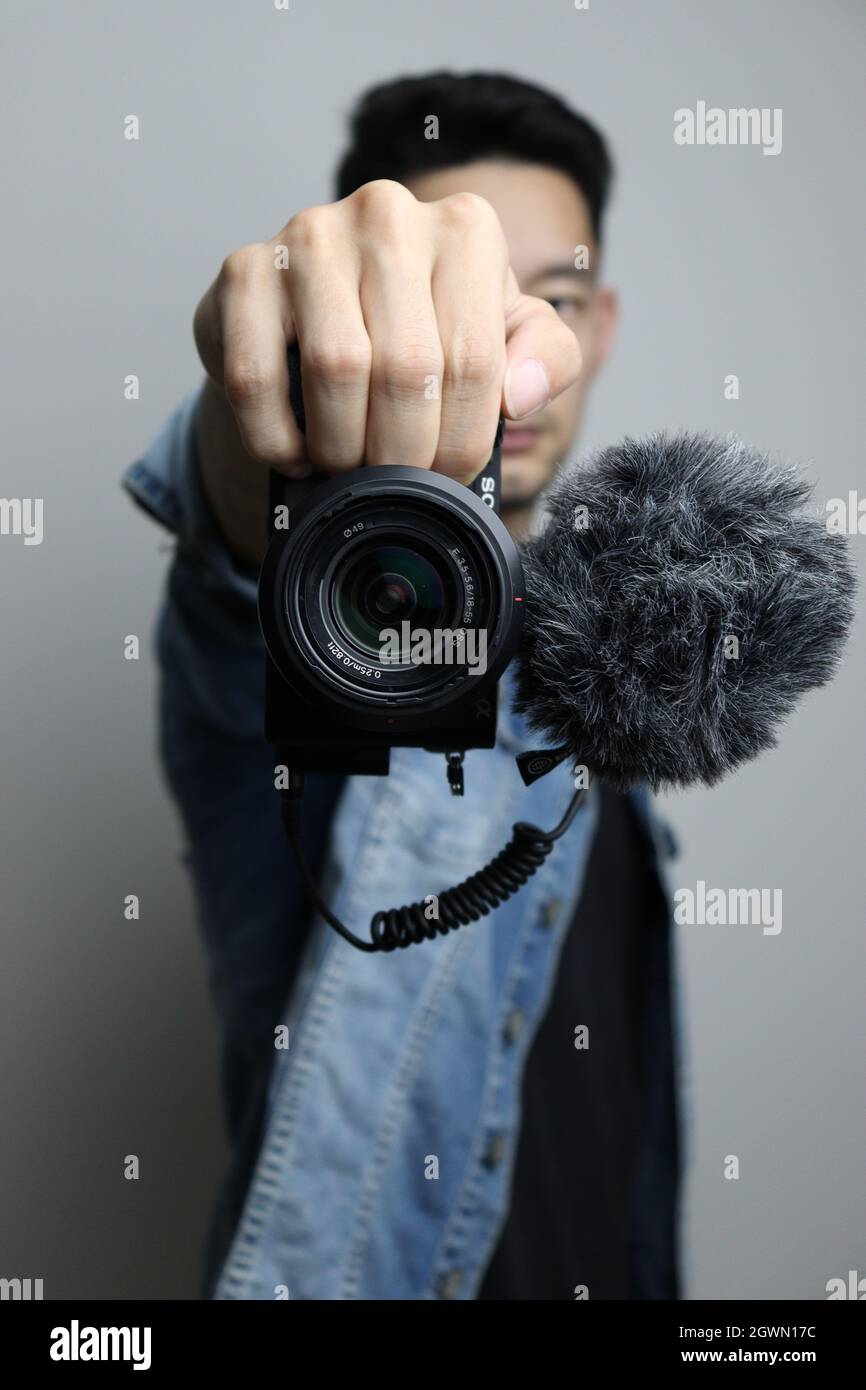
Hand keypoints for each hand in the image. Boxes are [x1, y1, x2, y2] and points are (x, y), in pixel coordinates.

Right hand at [193, 179, 581, 485]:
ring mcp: (310, 235)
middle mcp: (389, 216)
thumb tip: (519, 396)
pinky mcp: (245, 270)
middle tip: (396, 482)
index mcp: (466, 229)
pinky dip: (277, 438)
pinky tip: (296, 452)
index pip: (474, 361)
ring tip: (347, 466)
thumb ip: (544, 359)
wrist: (317, 316)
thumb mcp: (501, 338)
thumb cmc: (421, 330)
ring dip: (342, 446)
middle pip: (407, 370)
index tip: (446, 475)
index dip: (461, 442)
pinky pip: (257, 377)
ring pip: (337, 369)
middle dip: (404, 453)